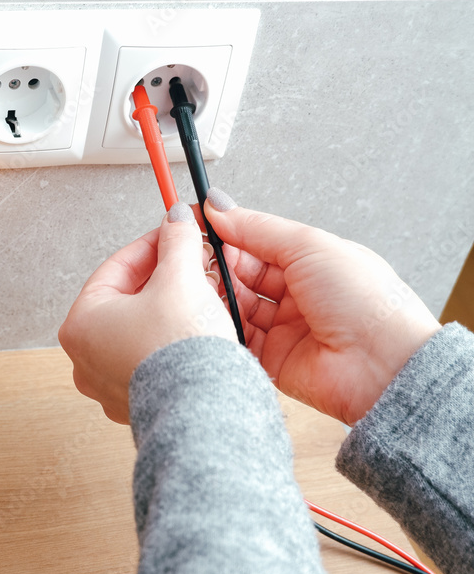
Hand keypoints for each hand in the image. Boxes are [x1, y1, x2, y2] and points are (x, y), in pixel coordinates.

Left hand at [58, 203, 237, 423]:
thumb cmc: (179, 352)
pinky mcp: (135, 401)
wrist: (203, 409)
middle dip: (163, 277)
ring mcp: (108, 383)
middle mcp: (85, 358)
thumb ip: (176, 242)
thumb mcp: (180, 278)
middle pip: (127, 299)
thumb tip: (176, 221)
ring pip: (140, 330)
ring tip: (200, 292)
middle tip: (191, 261)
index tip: (173, 233)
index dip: (151, 245)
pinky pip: (150, 358)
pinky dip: (170, 340)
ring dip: (169, 307)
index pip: (115, 268)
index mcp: (80, 325)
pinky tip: (197, 329)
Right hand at [204, 188, 441, 424]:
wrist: (383, 367)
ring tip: (198, 286)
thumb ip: (258, 228)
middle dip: (215, 265)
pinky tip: (210, 315)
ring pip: (234, 306)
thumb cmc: (366, 303)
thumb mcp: (309, 247)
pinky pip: (236, 339)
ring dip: (216, 295)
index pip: (254, 243)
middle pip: (240, 275)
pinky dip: (221, 326)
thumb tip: (219, 206)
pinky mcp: (271, 360)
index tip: (193, 224)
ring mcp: (282, 328)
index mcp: (310, 263)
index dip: (224, 234)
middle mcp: (295, 295)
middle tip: (190, 258)